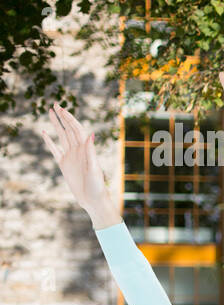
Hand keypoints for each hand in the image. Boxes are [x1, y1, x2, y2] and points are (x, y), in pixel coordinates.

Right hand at [40, 105, 117, 225]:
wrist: (93, 200)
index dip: (69, 118)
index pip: (76, 129)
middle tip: (54, 104)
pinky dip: (49, 141)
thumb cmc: (98, 185)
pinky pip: (54, 150)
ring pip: (61, 136)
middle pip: (68, 129)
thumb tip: (90, 134)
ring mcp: (70, 156)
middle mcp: (78, 150)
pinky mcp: (64, 165)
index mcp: (85, 149)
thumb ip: (91, 151)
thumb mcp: (94, 168)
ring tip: (50, 113)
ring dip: (56, 125)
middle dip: (62, 117)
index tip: (61, 109)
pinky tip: (44, 133)